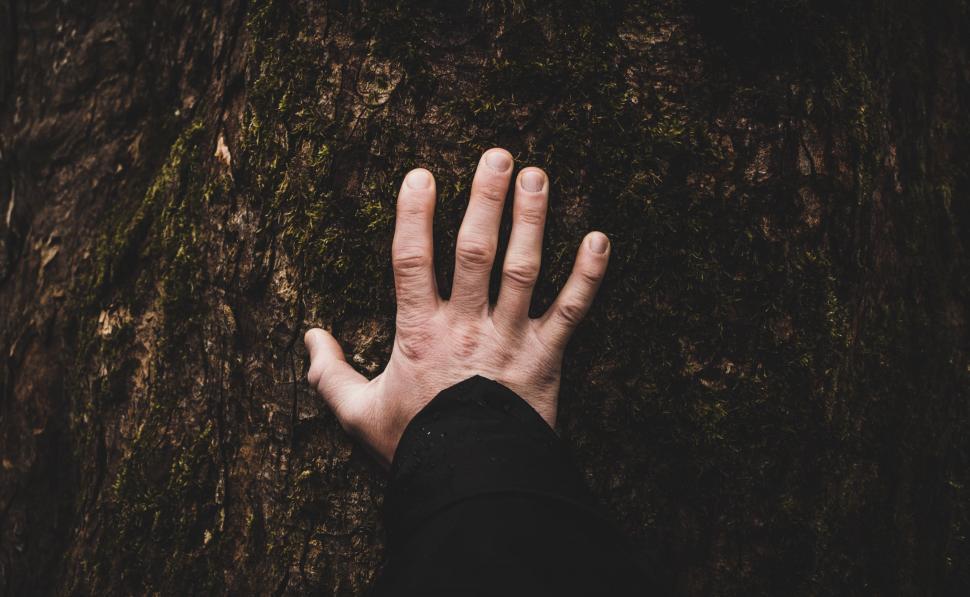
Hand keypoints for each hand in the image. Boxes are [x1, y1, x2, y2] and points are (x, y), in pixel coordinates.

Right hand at [305, 148, 610, 467]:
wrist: (470, 484)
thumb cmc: (415, 448)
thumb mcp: (357, 415)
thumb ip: (329, 375)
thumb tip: (309, 336)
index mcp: (420, 332)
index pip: (411, 261)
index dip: (415, 215)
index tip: (422, 175)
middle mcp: (466, 325)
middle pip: (475, 250)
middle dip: (485, 200)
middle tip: (497, 156)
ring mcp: (510, 339)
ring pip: (522, 269)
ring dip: (532, 220)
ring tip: (539, 175)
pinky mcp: (547, 359)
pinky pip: (571, 312)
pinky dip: (588, 276)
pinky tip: (600, 239)